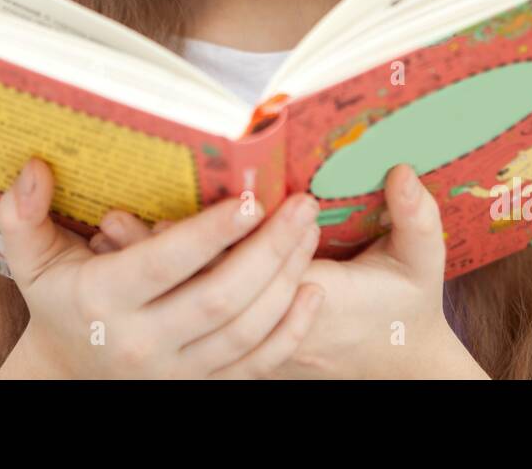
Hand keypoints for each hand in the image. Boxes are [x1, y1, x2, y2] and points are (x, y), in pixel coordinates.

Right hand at [0, 158, 327, 377]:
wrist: (66, 375)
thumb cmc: (58, 300)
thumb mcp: (30, 260)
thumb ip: (22, 214)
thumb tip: (35, 168)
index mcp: (103, 301)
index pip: (165, 265)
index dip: (210, 233)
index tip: (250, 197)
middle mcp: (142, 342)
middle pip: (219, 300)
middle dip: (268, 250)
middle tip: (302, 205)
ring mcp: (176, 371)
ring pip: (245, 332)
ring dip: (287, 280)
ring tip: (308, 231)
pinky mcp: (202, 387)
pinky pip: (257, 366)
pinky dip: (291, 332)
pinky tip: (312, 290)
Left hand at [92, 164, 489, 378]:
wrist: (398, 360)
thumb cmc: (408, 305)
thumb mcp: (422, 262)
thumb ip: (419, 220)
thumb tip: (403, 171)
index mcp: (317, 298)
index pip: (243, 271)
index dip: (209, 239)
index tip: (155, 206)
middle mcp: (275, 329)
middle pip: (201, 291)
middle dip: (157, 252)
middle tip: (114, 217)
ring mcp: (254, 345)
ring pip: (188, 309)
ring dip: (148, 267)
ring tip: (108, 230)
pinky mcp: (239, 350)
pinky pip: (187, 321)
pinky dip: (161, 291)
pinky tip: (129, 256)